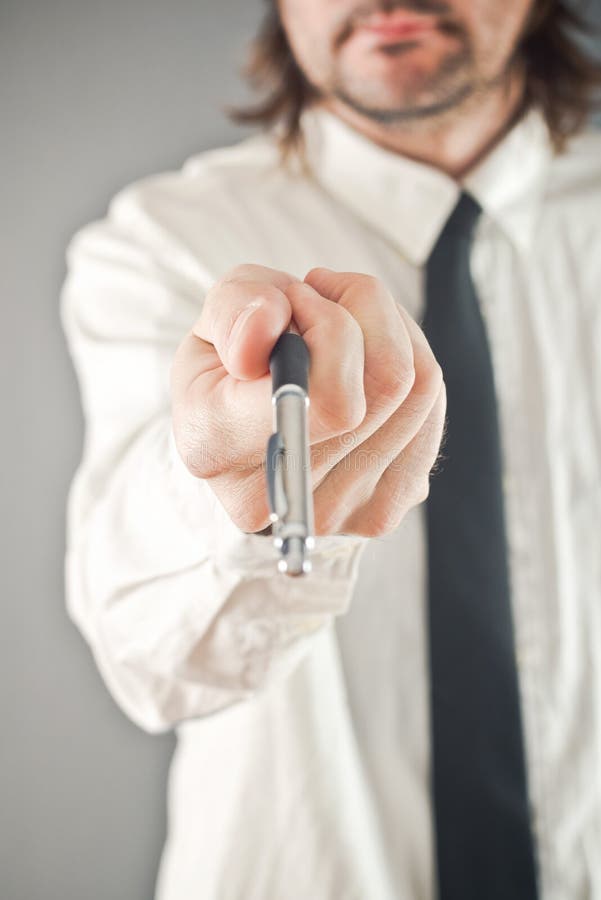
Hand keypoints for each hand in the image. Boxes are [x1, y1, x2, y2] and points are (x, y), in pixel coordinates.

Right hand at [170, 263, 445, 536]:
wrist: (245, 447)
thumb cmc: (229, 376)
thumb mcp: (210, 324)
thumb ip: (235, 309)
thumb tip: (271, 324)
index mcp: (218, 447)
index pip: (329, 396)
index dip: (329, 327)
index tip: (296, 305)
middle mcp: (281, 495)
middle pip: (388, 380)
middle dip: (365, 313)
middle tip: (323, 302)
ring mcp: (338, 513)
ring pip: (418, 388)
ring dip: (391, 330)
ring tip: (344, 327)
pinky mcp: (380, 512)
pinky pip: (429, 413)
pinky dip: (411, 365)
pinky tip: (368, 360)